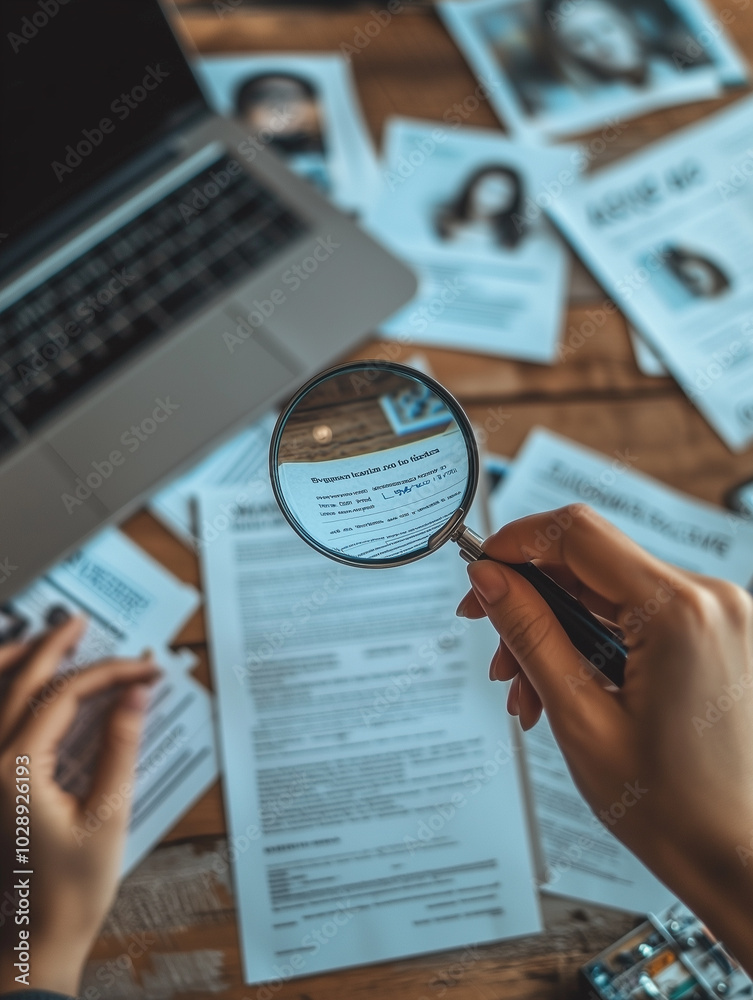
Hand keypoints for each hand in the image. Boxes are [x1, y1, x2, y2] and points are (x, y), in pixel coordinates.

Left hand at [0, 616, 160, 995]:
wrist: (37, 939)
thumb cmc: (71, 889)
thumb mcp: (108, 814)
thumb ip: (120, 746)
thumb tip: (135, 695)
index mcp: (16, 770)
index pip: (62, 697)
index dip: (108, 675)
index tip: (144, 669)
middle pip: (21, 685)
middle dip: (54, 648)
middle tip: (80, 622)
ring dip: (18, 664)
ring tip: (43, 639)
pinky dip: (9, 697)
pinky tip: (24, 689)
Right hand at [457, 503, 752, 971]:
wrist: (742, 859)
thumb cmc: (676, 810)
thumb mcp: (581, 716)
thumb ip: (530, 634)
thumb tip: (489, 579)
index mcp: (679, 613)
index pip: (577, 533)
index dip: (515, 543)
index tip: (479, 572)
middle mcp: (709, 599)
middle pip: (590, 562)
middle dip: (530, 600)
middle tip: (493, 649)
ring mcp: (719, 615)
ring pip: (608, 591)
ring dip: (556, 630)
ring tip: (527, 692)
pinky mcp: (717, 633)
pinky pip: (638, 614)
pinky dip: (592, 641)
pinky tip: (564, 688)